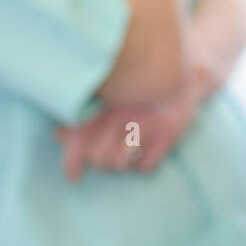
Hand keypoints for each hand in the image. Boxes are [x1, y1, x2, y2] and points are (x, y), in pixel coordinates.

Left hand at [55, 85, 199, 182]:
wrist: (188, 69)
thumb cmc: (141, 85)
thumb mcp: (111, 94)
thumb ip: (84, 115)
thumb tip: (58, 136)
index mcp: (104, 99)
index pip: (80, 138)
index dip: (72, 161)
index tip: (73, 176)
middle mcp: (123, 109)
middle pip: (99, 157)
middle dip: (101, 161)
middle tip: (107, 154)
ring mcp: (146, 121)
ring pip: (120, 163)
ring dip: (122, 163)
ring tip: (128, 151)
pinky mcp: (167, 131)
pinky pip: (145, 165)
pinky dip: (142, 164)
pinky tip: (145, 152)